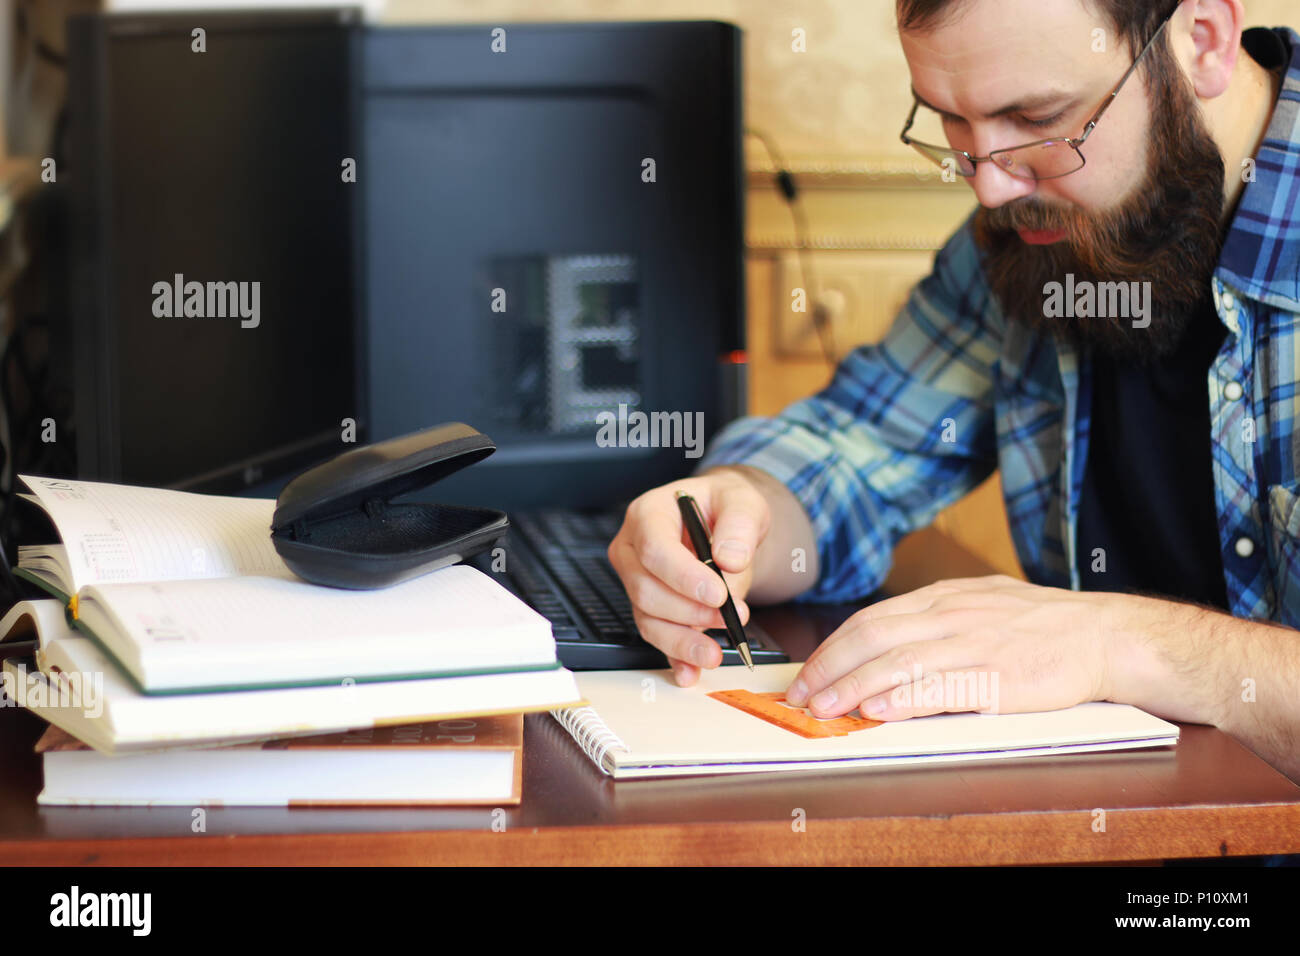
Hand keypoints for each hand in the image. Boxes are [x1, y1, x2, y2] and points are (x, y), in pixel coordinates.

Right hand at [607, 469, 768, 684]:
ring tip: (716, 652)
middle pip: (647, 590)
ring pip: (648, 619)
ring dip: (683, 640)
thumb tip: (729, 559)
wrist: (725, 524)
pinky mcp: (650, 608)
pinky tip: (690, 671)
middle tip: (732, 617)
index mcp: (648, 514)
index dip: (684, 576)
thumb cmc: (725, 506)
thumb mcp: (742, 501)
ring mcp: (637, 581)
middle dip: (690, 611)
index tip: (718, 594)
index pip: (654, 549)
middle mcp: (633, 549)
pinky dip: (675, 657)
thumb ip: (738, 526)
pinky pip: (657, 636)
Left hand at [784, 575, 1127, 719]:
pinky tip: (876, 710)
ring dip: (852, 687)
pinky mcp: (996, 676)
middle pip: (871, 637)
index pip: (869, 619)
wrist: (1103, 635)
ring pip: (896, 662)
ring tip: (823, 708)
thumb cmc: (1042, 623)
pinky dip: (902, 698)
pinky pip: (939, 687)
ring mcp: (971, 644)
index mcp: (942, 598)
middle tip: (800, 695)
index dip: (832, 647)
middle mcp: (949, 616)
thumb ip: (935, 616)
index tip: (807, 672)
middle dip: (828, 668)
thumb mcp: (980, 601)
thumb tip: (888, 636)